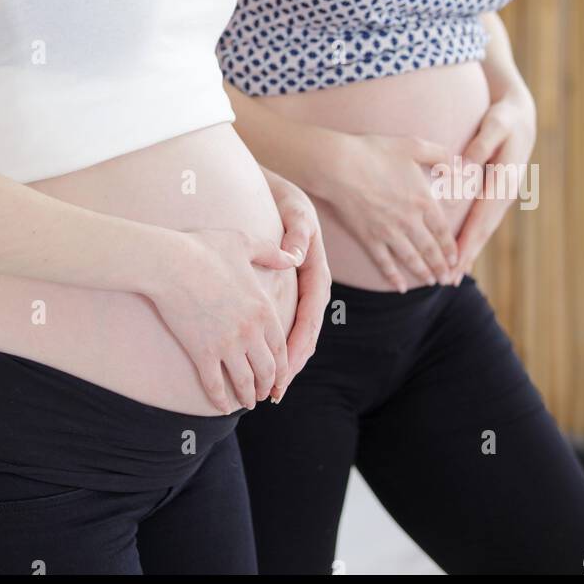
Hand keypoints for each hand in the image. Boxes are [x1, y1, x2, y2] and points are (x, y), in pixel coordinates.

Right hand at [147, 228, 300, 412]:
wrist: (169, 262)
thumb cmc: (204, 248)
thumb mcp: (245, 243)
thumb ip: (272, 253)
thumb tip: (294, 256)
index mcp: (263, 308)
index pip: (281, 348)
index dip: (283, 367)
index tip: (281, 377)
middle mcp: (250, 332)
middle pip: (266, 370)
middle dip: (268, 386)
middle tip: (266, 395)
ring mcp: (226, 345)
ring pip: (244, 382)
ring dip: (248, 396)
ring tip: (247, 403)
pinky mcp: (202, 353)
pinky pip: (214, 384)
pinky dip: (220, 400)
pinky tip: (222, 407)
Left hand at [262, 168, 331, 400]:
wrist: (281, 190)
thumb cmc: (287, 200)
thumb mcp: (295, 212)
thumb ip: (297, 233)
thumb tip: (296, 256)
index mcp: (317, 271)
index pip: (311, 318)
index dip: (298, 347)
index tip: (285, 371)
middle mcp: (313, 285)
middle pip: (307, 334)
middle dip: (293, 365)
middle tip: (275, 392)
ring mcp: (303, 289)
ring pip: (299, 333)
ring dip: (287, 361)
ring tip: (271, 389)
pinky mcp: (291, 289)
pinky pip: (289, 323)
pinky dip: (280, 345)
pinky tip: (267, 362)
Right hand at [322, 133, 460, 289]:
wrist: (339, 165)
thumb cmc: (374, 152)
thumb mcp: (413, 145)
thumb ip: (440, 156)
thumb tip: (458, 170)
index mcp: (423, 200)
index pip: (443, 231)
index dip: (451, 248)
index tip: (457, 259)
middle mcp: (409, 221)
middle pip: (430, 249)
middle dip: (441, 266)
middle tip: (448, 278)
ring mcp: (388, 232)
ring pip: (411, 259)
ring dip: (423, 273)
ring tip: (431, 282)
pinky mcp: (368, 238)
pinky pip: (384, 263)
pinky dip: (393, 277)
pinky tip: (400, 287)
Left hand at [451, 88, 536, 281]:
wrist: (520, 116)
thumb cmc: (504, 119)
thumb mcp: (495, 125)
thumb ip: (482, 146)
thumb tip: (466, 168)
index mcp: (503, 183)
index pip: (481, 219)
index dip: (467, 242)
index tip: (454, 262)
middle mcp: (503, 196)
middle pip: (482, 232)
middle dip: (465, 258)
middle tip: (448, 281)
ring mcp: (501, 198)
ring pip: (483, 231)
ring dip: (468, 254)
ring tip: (452, 277)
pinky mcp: (495, 195)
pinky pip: (482, 223)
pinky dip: (472, 240)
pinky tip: (463, 255)